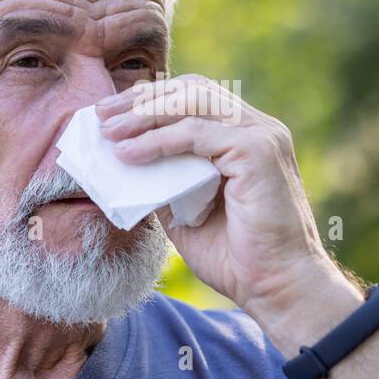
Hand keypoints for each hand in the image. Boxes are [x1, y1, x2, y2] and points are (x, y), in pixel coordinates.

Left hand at [94, 75, 352, 327]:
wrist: (277, 288)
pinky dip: (157, 141)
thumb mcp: (188, 213)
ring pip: (193, 104)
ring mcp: (261, 135)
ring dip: (143, 115)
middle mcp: (259, 127)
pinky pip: (196, 133)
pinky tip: (128, 153)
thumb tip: (124, 164)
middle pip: (192, 90)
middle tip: (100, 113)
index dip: (152, 100)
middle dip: (141, 99)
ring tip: (108, 131)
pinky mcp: (257, 150)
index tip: (111, 114)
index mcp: (247, 137)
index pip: (196, 97)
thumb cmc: (240, 258)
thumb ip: (166, 183)